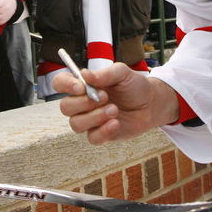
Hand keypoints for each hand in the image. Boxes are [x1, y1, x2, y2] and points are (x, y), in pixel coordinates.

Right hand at [54, 63, 178, 144]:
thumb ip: (105, 73)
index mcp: (83, 84)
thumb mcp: (122, 73)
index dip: (65, 85)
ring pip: (76, 124)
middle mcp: (82, 103)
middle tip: (105, 97)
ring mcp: (90, 120)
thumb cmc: (134, 86)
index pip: (60, 83)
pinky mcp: (100, 134)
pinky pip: (92, 138)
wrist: (151, 104)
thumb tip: (84, 74)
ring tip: (114, 110)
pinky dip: (104, 131)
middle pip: (65, 107)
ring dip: (95, 117)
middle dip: (83, 103)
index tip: (81, 87)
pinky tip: (116, 123)